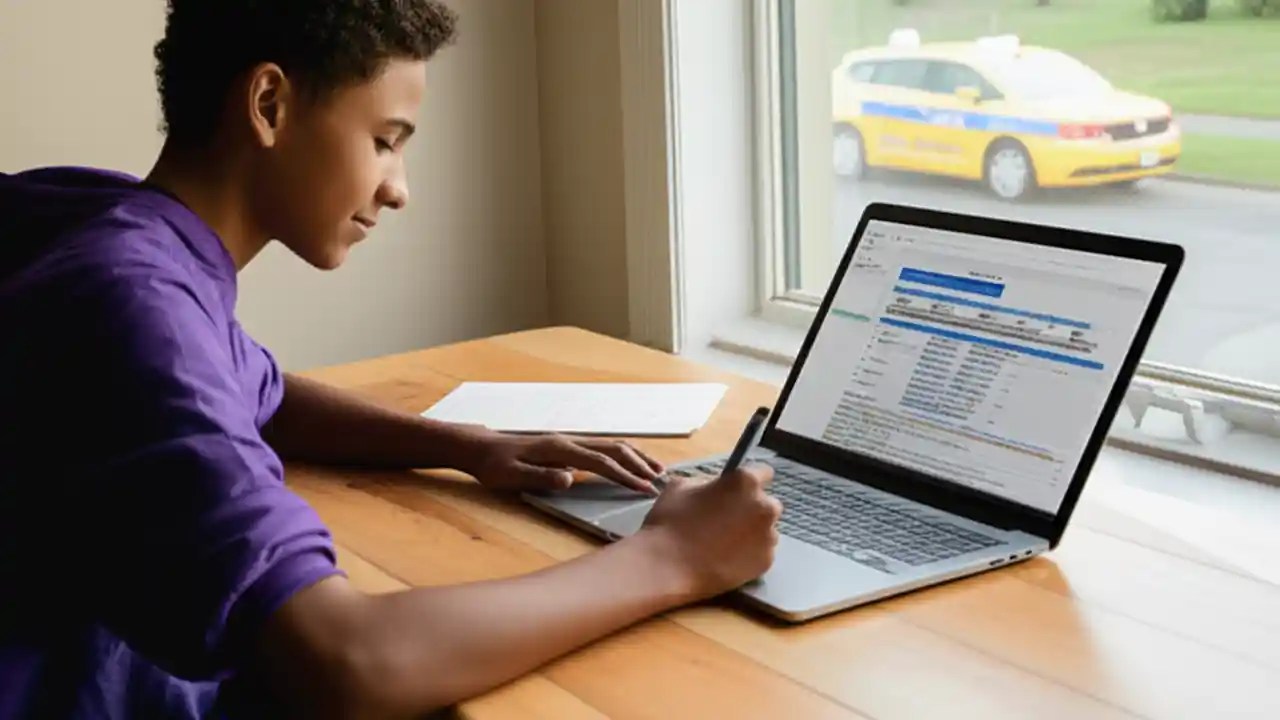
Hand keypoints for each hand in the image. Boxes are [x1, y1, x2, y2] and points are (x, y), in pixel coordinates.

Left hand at [466, 433, 665, 493]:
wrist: (479, 448)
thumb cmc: (494, 466)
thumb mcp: (512, 476)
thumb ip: (541, 477)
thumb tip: (571, 479)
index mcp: (559, 449)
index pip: (601, 462)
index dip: (625, 475)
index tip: (644, 488)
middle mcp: (568, 441)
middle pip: (613, 448)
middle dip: (639, 464)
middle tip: (661, 481)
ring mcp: (568, 441)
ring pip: (610, 445)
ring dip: (635, 456)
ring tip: (656, 470)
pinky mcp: (566, 446)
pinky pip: (601, 448)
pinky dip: (622, 455)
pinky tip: (629, 463)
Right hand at [637, 464, 781, 597]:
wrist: (667, 566)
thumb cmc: (671, 521)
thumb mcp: (682, 486)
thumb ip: (708, 482)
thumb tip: (716, 489)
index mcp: (746, 482)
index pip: (763, 472)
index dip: (748, 481)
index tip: (738, 490)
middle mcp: (765, 507)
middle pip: (768, 504)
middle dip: (752, 508)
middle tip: (728, 519)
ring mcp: (768, 536)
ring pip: (766, 530)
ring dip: (752, 532)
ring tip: (725, 543)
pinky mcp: (766, 562)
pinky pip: (761, 553)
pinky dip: (749, 554)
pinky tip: (727, 558)